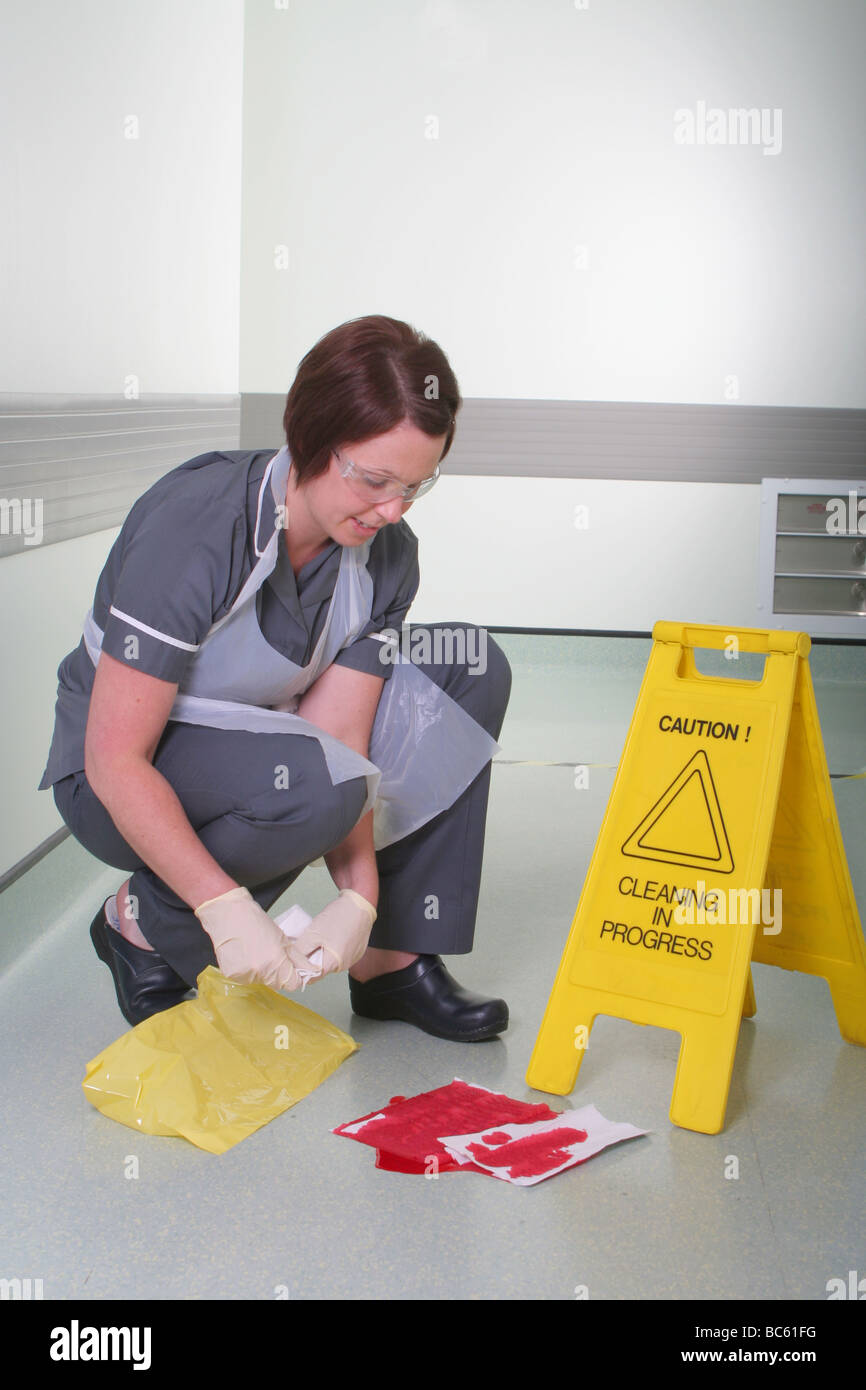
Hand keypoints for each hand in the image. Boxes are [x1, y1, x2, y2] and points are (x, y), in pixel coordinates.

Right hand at [194, 886, 309, 990]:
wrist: (228, 914)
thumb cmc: (255, 922)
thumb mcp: (282, 938)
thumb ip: (297, 958)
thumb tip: (311, 970)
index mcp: (275, 961)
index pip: (292, 983)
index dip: (294, 976)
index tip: (291, 969)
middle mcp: (260, 971)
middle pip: (276, 983)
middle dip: (277, 973)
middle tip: (270, 955)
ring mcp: (244, 974)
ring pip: (260, 981)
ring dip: (261, 972)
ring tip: (254, 952)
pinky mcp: (231, 975)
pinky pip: (246, 978)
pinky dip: (247, 971)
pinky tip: (244, 955)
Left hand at [292, 889, 376, 975]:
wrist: (360, 903)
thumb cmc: (339, 917)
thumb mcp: (313, 933)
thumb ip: (301, 950)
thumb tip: (293, 960)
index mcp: (333, 963)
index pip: (312, 977)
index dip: (300, 970)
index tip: (294, 960)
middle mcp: (345, 964)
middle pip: (321, 968)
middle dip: (311, 959)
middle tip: (305, 944)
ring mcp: (353, 957)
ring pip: (331, 960)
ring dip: (322, 953)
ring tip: (318, 937)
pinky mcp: (357, 950)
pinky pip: (340, 953)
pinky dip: (333, 948)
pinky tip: (331, 935)